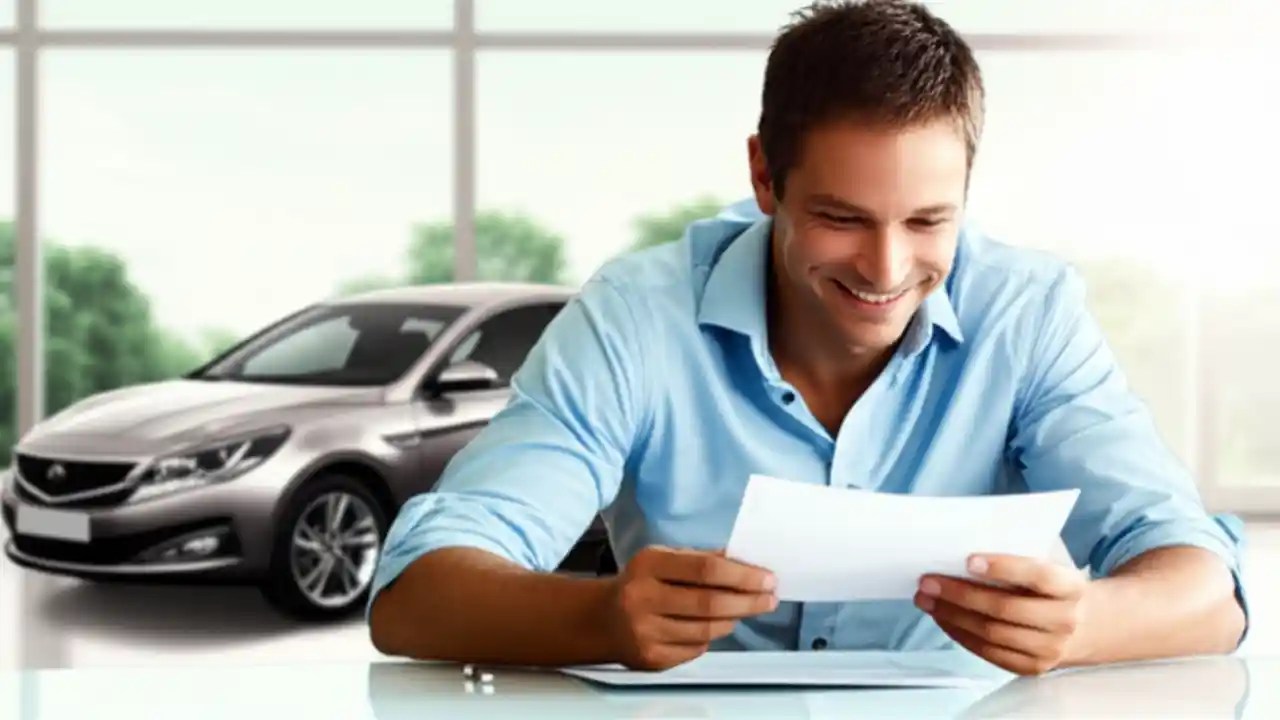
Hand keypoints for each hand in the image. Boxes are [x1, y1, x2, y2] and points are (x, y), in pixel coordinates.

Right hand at [605, 546, 777, 670]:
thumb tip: (746, 563)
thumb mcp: (663, 560)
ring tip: (744, 610)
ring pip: (706, 630)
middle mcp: (643, 598)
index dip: (742, 575)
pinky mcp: (651, 657)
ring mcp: (645, 631)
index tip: (768, 578)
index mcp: (649, 565)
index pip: (705, 569)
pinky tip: (715, 626)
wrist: (602, 619)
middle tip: (770, 599)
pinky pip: (695, 648)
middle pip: (709, 603)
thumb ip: (700, 560)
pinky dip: (711, 637)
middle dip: (747, 601)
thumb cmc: (642, 582)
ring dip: (733, 619)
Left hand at [915, 554, 1090, 675]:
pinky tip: (942, 617)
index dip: (1003, 567)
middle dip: (960, 594)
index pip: (1038, 576)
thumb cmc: (1052, 584)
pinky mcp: (1031, 667)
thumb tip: (963, 544)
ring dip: (952, 615)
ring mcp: (1049, 649)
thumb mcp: (1049, 562)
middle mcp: (1064, 620)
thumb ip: (1018, 552)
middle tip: (927, 580)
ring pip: (992, 633)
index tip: (968, 559)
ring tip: (925, 599)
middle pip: (1005, 608)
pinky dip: (960, 634)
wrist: (1086, 625)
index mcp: (1071, 586)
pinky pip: (989, 652)